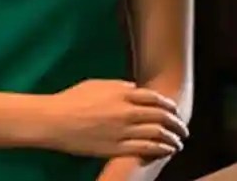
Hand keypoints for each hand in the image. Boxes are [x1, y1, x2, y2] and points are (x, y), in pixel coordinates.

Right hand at [43, 80, 187, 158]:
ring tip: (178, 143)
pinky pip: (146, 149)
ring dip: (173, 139)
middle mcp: (126, 112)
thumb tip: (135, 89)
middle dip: (176, 124)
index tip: (174, 111)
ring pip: (158, 134)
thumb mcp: (94, 85)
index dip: (169, 105)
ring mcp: (123, 131)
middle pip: (161, 116)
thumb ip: (118, 86)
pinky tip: (166, 150)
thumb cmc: (70, 100)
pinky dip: (161, 149)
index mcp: (121, 93)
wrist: (54, 120)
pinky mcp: (117, 148)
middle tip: (182, 129)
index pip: (155, 98)